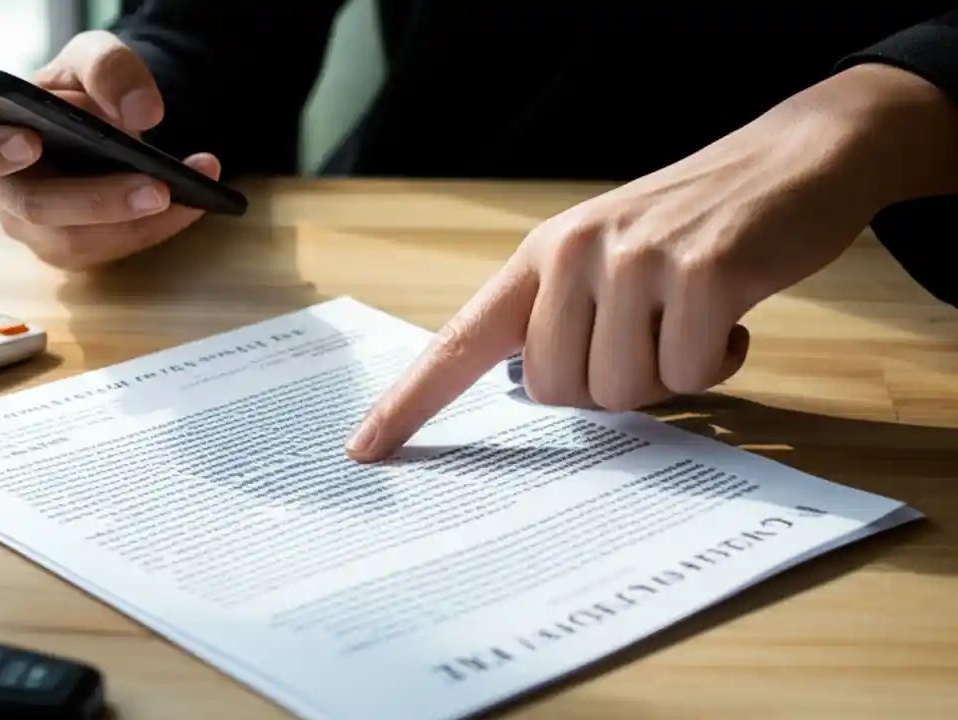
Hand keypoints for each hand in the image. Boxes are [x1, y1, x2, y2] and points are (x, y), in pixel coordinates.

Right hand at [0, 31, 221, 270]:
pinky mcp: (72, 250)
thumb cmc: (78, 89)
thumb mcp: (91, 56)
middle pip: (36, 207)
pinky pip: (113, 249)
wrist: (102, 119)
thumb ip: (108, 68)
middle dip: (99, 200)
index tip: (31, 140)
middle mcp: (0, 191)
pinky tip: (195, 200)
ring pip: (79, 240)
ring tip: (192, 190)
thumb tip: (142, 111)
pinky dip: (159, 226)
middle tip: (156, 186)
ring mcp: (33, 230)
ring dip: (141, 220)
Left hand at [345, 63, 957, 462]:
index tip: (365, 450)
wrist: (795, 158)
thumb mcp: (606, 259)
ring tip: (694, 317)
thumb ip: (560, 318)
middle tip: (652, 335)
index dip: (411, 400)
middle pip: (557, 393)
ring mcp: (638, 260)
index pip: (459, 340)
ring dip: (669, 374)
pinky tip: (735, 316)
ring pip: (623, 392)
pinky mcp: (704, 272)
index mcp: (542, 256)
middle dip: (609, 386)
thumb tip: (533, 392)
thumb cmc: (692, 227)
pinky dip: (720, 363)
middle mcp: (576, 254)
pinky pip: (692, 376)